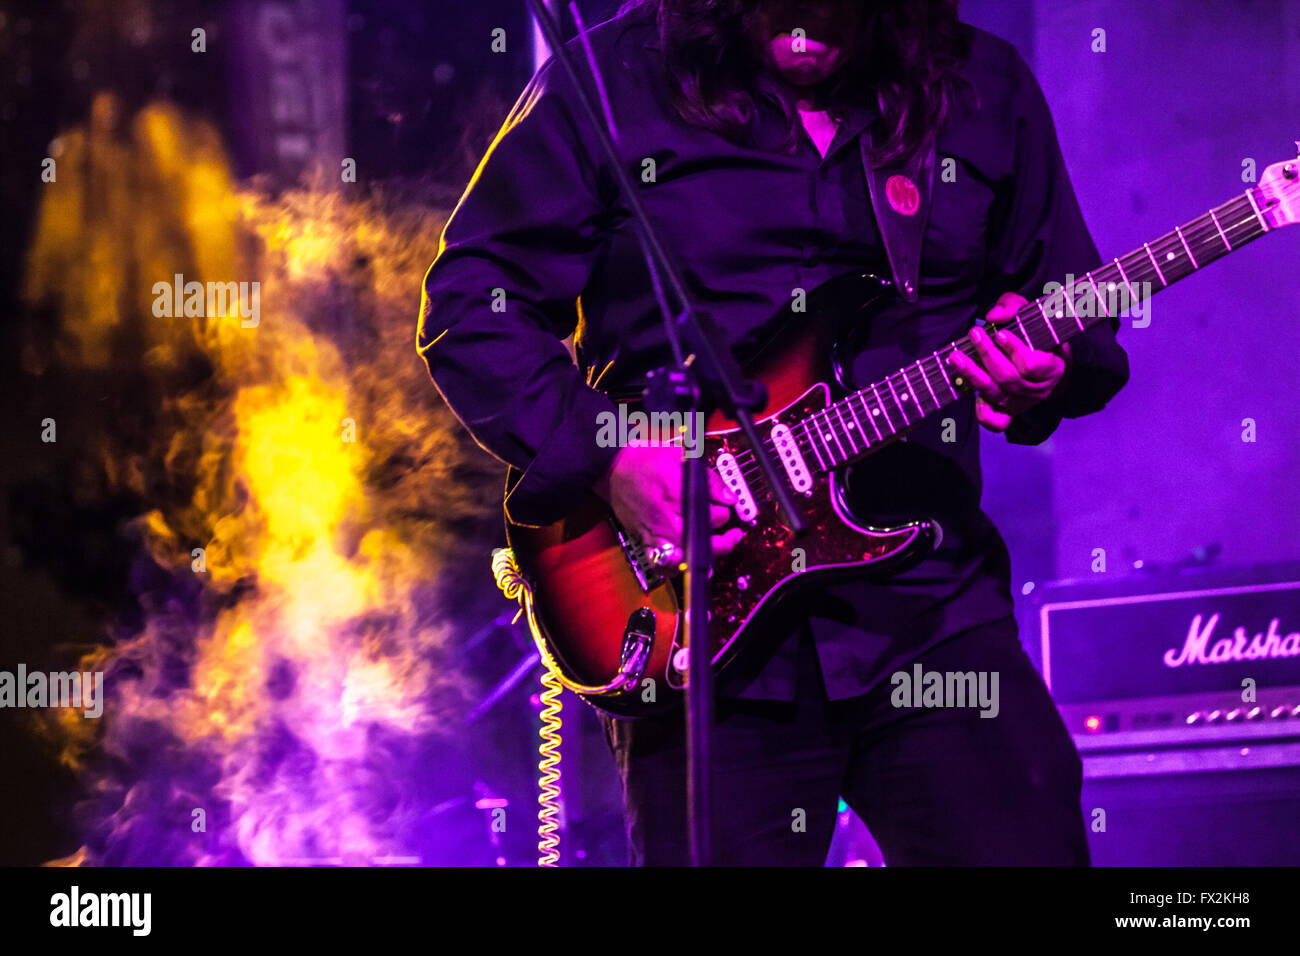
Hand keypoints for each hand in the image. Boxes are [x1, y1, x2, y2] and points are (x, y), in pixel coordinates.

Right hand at [593, 444, 743, 570]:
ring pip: (687, 557)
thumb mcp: (681, 458)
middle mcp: (667, 517)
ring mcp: (655, 533)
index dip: (727, 510)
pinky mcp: (644, 541)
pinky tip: (687, 561)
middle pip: (705, 538)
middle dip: (723, 536)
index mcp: (678, 494)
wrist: (612, 469)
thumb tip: (728, 496)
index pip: (715, 513)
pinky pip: (662, 566)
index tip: (728, 505)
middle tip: (729, 530)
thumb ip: (708, 479)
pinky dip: (676, 568)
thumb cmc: (644, 461)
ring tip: (714, 547)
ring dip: (704, 555)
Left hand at [947, 291, 1072, 432]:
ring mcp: (1022, 403)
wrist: (1052, 365)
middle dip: (987, 355)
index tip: (1000, 334)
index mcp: (1053, 368)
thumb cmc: (1040, 336)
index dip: (1015, 350)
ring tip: (955, 357)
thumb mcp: (1034, 314)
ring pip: (995, 393)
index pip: (1032, 365)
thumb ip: (1015, 308)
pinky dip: (985, 414)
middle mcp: (1038, 390)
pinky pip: (997, 422)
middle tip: (974, 334)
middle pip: (1008, 377)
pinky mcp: (1009, 413)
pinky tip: (973, 399)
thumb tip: (993, 316)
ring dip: (973, 375)